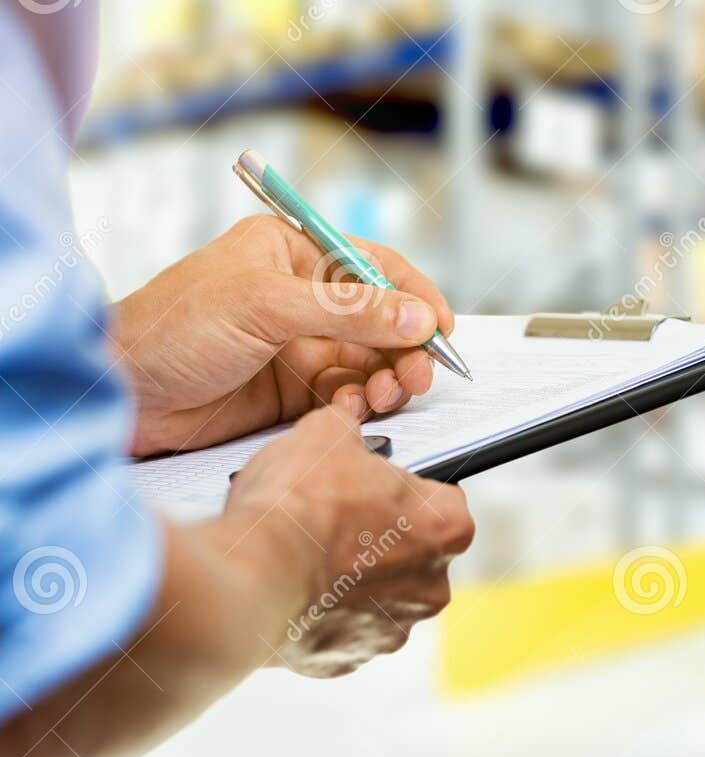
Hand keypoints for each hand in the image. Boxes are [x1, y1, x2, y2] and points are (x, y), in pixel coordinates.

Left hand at [112, 215, 456, 455]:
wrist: (120, 395)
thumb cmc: (170, 330)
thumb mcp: (264, 306)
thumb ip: (347, 312)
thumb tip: (415, 318)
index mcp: (291, 253)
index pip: (375, 266)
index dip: (415, 296)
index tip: (441, 329)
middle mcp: (301, 296)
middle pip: (383, 320)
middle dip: (406, 348)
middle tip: (416, 376)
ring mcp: (299, 345)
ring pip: (371, 361)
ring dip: (388, 380)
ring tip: (384, 397)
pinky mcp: (293, 391)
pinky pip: (348, 396)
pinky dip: (358, 406)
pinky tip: (345, 413)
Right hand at [223, 400, 475, 676]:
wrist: (247, 578)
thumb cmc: (296, 509)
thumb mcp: (324, 434)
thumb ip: (348, 429)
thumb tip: (343, 426)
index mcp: (448, 526)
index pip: (442, 499)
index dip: (401, 488)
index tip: (371, 487)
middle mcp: (433, 585)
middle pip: (411, 552)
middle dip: (376, 539)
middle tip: (332, 521)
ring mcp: (393, 628)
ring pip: (376, 596)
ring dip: (348, 581)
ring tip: (304, 557)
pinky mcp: (348, 660)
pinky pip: (337, 631)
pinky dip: (318, 615)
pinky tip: (290, 591)